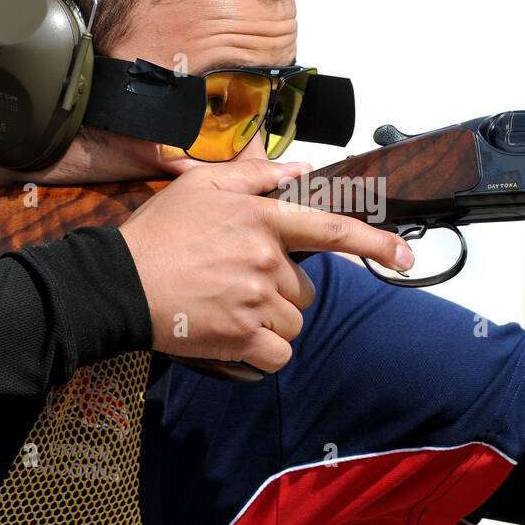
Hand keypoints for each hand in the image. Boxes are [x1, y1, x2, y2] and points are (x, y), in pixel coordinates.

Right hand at [120, 158, 413, 371]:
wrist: (117, 282)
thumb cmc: (157, 234)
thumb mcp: (202, 186)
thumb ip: (256, 174)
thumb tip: (300, 169)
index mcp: (263, 219)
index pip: (332, 228)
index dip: (376, 244)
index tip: (406, 258)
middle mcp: (266, 259)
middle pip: (305, 289)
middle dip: (280, 291)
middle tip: (237, 284)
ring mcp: (255, 300)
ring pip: (292, 323)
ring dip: (270, 322)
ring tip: (227, 308)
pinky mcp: (241, 336)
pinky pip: (278, 355)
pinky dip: (262, 353)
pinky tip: (233, 337)